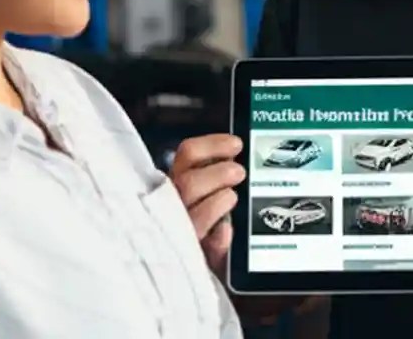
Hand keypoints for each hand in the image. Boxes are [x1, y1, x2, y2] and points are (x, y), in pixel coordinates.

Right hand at [170, 133, 245, 274]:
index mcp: (177, 182)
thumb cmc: (204, 222)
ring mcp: (181, 233)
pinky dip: (218, 238)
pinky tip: (226, 232)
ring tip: (233, 197)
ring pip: (192, 213)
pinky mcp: (195, 259)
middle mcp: (173, 205)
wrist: (201, 268)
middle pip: (187, 182)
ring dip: (217, 201)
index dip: (213, 146)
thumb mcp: (207, 192)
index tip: (236, 145)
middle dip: (217, 173)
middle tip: (239, 172)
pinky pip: (205, 248)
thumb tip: (237, 155)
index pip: (188, 154)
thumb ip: (215, 174)